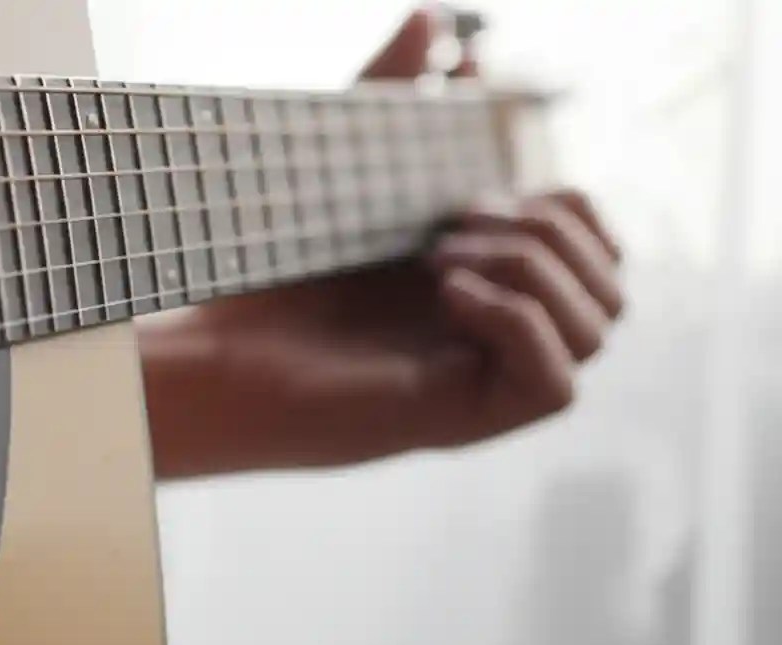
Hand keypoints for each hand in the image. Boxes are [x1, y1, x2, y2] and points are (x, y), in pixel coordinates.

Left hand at [141, 9, 624, 476]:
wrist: (218, 349)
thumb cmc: (277, 268)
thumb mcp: (345, 165)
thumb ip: (392, 92)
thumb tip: (433, 22)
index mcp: (494, 280)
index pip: (594, 241)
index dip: (562, 199)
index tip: (463, 187)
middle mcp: (502, 334)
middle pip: (614, 283)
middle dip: (549, 231)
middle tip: (450, 224)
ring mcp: (488, 379)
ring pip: (598, 327)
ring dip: (533, 269)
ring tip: (437, 261)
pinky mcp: (471, 419)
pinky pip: (560, 383)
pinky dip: (517, 322)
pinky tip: (446, 299)